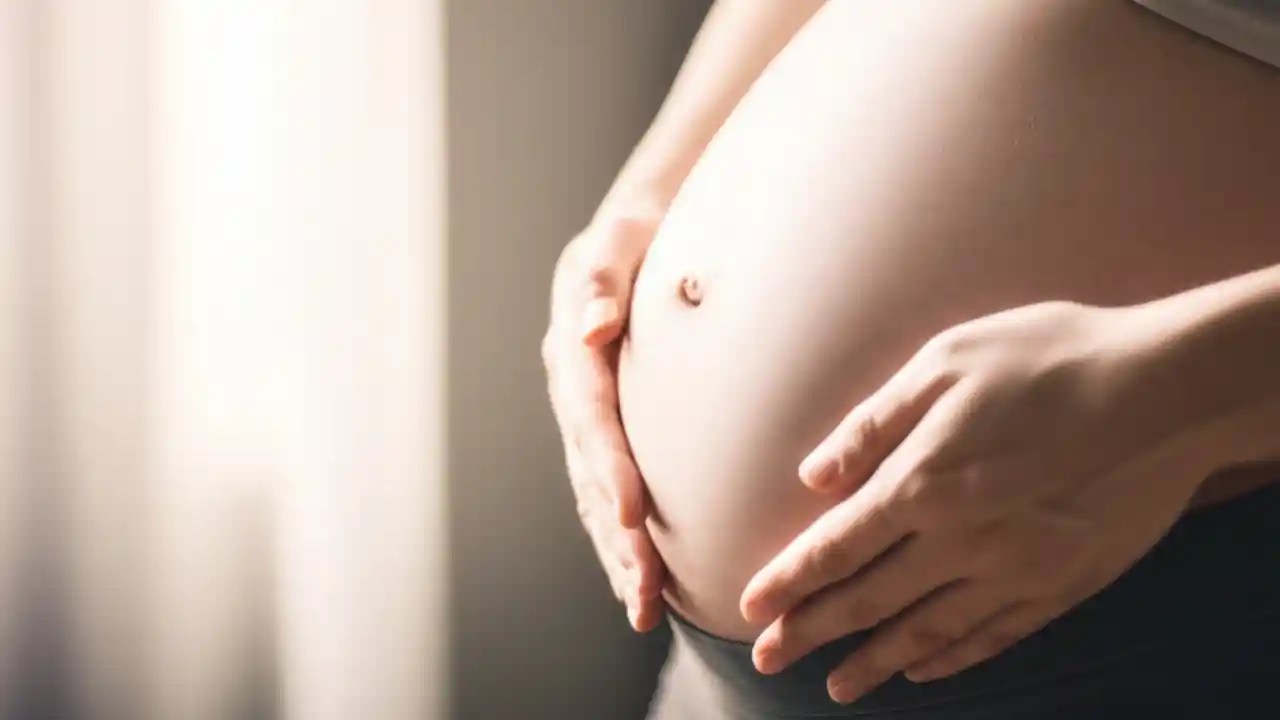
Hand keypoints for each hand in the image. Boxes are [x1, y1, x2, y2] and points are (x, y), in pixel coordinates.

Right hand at [543, 212, 666, 630]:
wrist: (626, 239)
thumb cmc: (634, 237)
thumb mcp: (620, 242)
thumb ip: (605, 280)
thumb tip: (592, 325)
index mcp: (573, 351)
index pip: (592, 417)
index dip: (610, 468)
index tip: (636, 516)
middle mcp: (571, 393)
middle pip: (591, 475)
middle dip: (618, 537)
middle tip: (646, 592)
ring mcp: (580, 420)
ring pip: (595, 498)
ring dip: (618, 555)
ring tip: (644, 609)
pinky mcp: (597, 435)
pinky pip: (603, 494)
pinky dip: (618, 540)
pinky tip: (639, 582)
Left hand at [739, 301, 1206, 702]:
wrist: (1164, 389)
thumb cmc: (1048, 359)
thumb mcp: (945, 364)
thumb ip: (874, 424)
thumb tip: (813, 475)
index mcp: (922, 481)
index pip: (834, 547)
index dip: (788, 582)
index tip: (749, 609)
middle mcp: (959, 538)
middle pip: (866, 598)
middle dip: (810, 632)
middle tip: (767, 661)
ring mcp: (1013, 569)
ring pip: (924, 630)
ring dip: (873, 662)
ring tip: (835, 689)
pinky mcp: (1060, 584)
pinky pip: (992, 636)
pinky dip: (951, 658)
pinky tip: (923, 671)